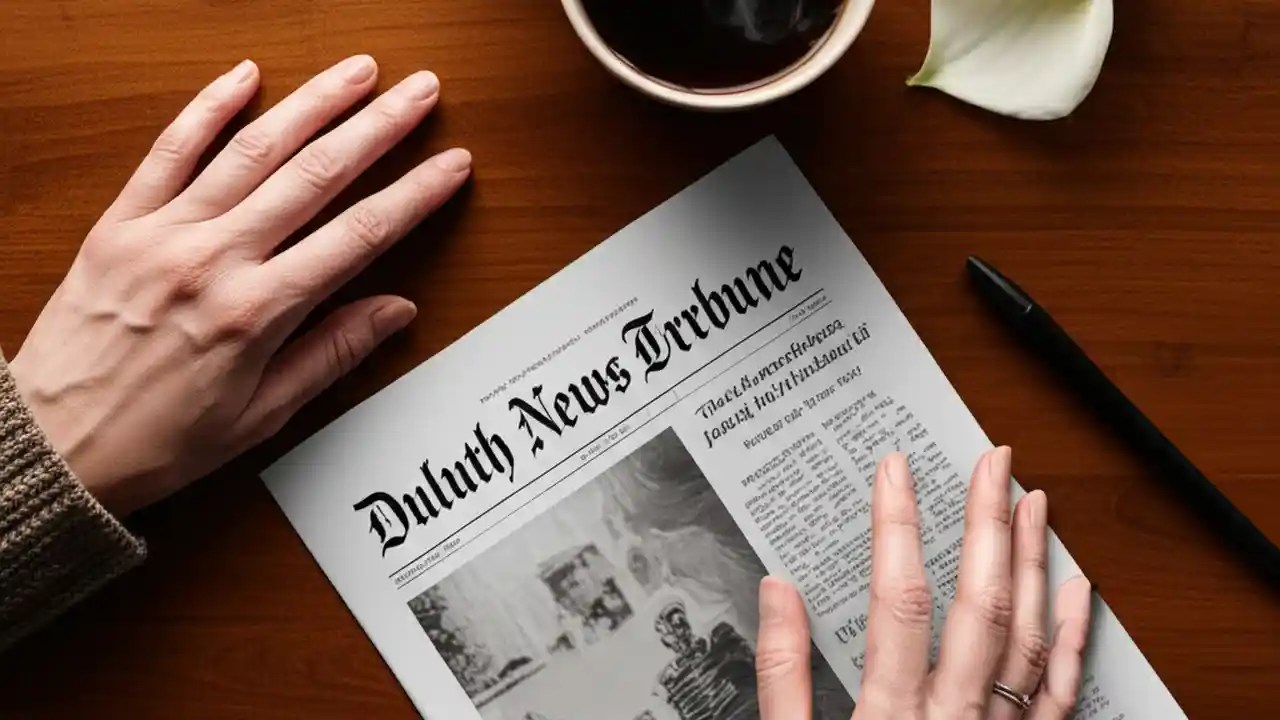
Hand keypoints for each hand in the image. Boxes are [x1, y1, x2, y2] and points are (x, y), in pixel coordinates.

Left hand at [8, 56, 469, 516]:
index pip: (357, 237)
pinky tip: (245, 76)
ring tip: (357, 72)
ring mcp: (164, 234)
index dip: (413, 194)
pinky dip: (208, 109)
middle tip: (419, 93)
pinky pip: (169, 152)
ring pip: (252, 150)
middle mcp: (214, 260)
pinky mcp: (120, 224)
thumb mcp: (261, 415)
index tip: (449, 165)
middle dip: (377, 127)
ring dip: (312, 104)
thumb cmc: (157, 441)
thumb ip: (332, 354)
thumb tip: (395, 311)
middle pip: (315, 176)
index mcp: (256, 313)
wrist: (51, 444)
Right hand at [755, 449, 1092, 719]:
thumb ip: (783, 677)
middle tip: (993, 460)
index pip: (897, 598)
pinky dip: (1074, 638)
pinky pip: (1063, 695)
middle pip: (977, 606)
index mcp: (889, 717)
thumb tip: (778, 594)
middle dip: (986, 523)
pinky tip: (1075, 590)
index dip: (898, 525)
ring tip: (1032, 502)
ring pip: (1029, 640)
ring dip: (1033, 564)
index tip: (895, 471)